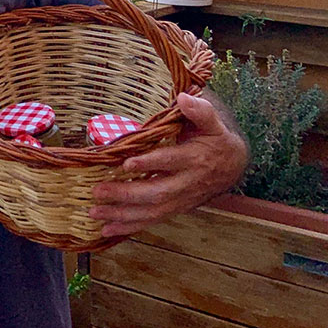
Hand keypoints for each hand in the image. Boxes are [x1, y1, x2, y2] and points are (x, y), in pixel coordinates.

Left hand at [90, 92, 248, 236]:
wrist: (233, 164)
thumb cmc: (214, 139)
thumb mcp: (212, 122)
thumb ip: (200, 110)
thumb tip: (184, 98)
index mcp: (195, 159)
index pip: (170, 161)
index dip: (150, 163)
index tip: (127, 163)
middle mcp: (187, 183)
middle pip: (157, 192)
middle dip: (127, 194)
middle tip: (98, 190)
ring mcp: (181, 199)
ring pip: (153, 211)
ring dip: (123, 215)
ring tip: (95, 212)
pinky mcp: (175, 208)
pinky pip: (153, 220)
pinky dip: (130, 226)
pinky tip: (108, 230)